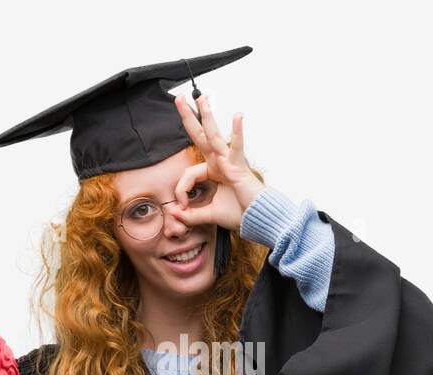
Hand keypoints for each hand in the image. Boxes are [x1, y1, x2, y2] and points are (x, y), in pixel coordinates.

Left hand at [172, 93, 265, 231]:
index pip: (188, 173)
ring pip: (214, 135)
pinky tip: (238, 116)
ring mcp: (229, 161)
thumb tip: (174, 214)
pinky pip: (237, 147)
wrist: (258, 218)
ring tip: (202, 97)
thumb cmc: (240, 212)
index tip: (181, 207)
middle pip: (200, 136)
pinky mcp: (239, 166)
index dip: (180, 190)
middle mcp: (220, 162)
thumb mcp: (209, 214)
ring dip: (208, 115)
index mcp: (213, 171)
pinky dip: (238, 132)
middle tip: (179, 98)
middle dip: (189, 117)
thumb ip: (191, 215)